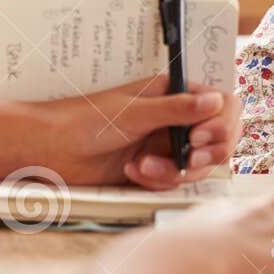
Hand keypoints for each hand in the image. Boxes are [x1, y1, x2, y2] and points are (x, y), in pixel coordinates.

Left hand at [44, 73, 242, 189]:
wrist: (51, 150)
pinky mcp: (156, 168)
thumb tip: (216, 101)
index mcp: (174, 93)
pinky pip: (175, 180)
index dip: (221, 122)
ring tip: (144, 165)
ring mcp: (167, 144)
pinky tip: (133, 172)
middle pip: (220, 137)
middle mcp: (176, 118)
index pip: (222, 104)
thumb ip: (177, 109)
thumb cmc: (84, 120)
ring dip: (176, 170)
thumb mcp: (134, 112)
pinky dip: (158, 180)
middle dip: (210, 152)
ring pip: (199, 164)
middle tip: (190, 158)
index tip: (201, 136)